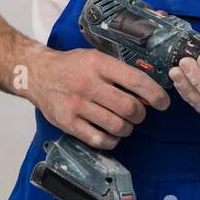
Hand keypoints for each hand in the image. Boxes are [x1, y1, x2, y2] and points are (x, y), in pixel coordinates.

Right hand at [26, 47, 170, 149]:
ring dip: (127, 128)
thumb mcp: (95, 58)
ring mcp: (77, 105)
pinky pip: (99, 140)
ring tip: (124, 124)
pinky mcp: (68, 123)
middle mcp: (88, 84)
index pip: (136, 80)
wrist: (37, 73)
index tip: (163, 103)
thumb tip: (147, 91)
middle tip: (139, 114)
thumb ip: (118, 71)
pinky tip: (110, 134)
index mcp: (98, 64)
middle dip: (141, 115)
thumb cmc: (71, 66)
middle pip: (129, 107)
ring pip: (117, 126)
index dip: (155, 94)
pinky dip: (111, 140)